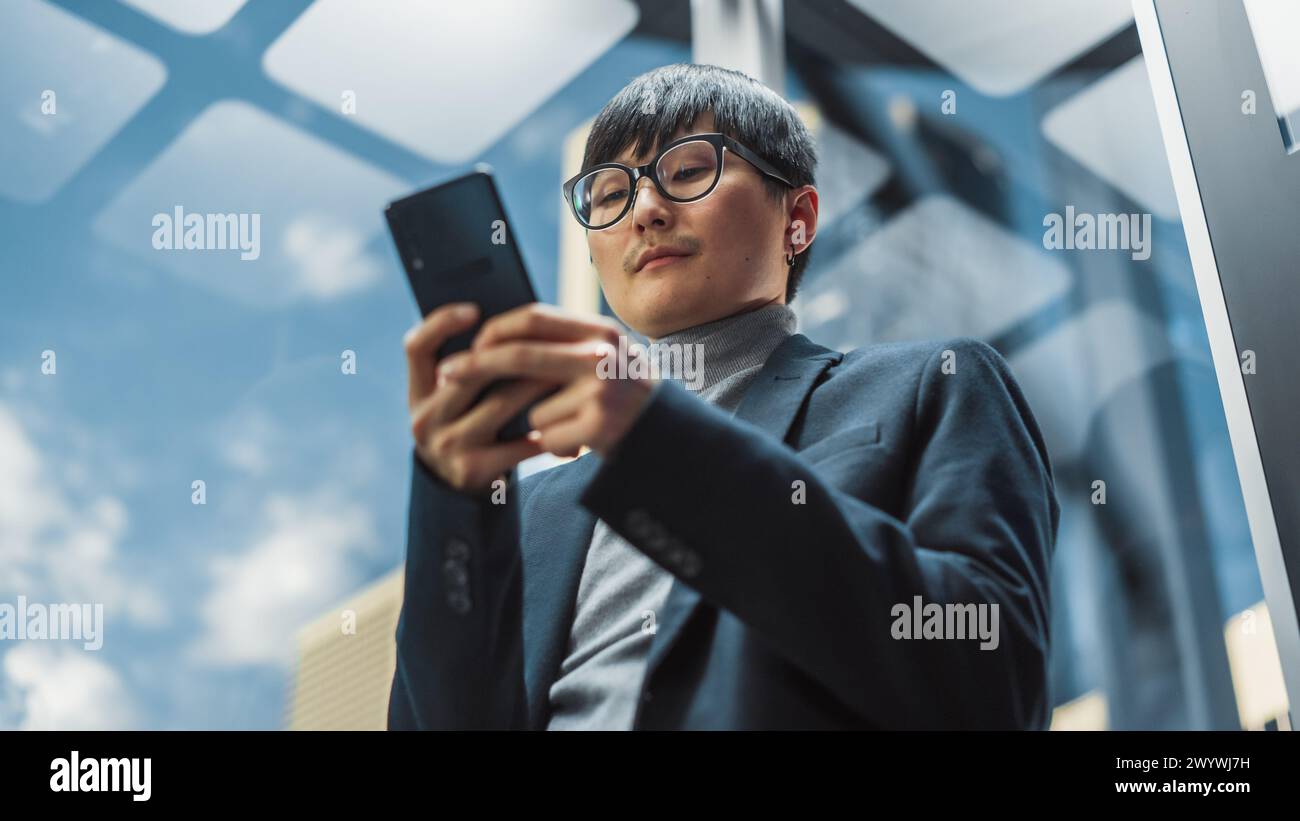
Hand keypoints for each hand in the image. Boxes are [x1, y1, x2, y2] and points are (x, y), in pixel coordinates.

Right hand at [404, 302, 553, 494]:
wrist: (460, 490)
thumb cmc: (469, 426)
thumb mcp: (456, 400)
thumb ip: (469, 368)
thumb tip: (511, 322)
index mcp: (418, 393)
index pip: (417, 347)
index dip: (441, 323)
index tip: (475, 309)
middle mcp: (424, 419)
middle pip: (468, 373)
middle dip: (511, 352)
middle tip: (546, 336)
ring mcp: (447, 445)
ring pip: (499, 403)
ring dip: (537, 384)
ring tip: (565, 368)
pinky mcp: (472, 469)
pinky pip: (517, 441)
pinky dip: (545, 426)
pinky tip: (568, 413)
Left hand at [437, 303, 657, 459]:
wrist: (671, 436)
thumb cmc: (625, 396)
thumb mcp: (603, 357)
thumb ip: (561, 345)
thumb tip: (490, 339)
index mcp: (598, 331)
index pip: (533, 318)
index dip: (495, 330)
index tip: (471, 344)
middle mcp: (601, 356)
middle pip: (520, 356)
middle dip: (476, 366)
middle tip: (447, 375)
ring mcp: (601, 392)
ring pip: (532, 407)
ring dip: (537, 421)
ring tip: (571, 424)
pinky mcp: (598, 427)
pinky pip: (546, 437)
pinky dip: (553, 444)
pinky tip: (580, 442)